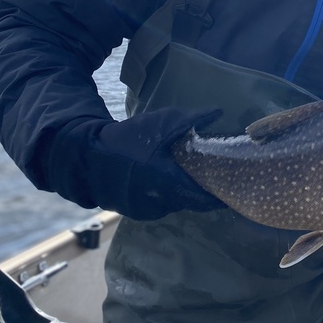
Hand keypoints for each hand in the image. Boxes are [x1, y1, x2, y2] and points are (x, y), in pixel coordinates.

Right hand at [47, 107, 224, 220]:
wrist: (87, 158)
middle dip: (204, 192)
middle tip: (217, 180)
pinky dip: (167, 194)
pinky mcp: (135, 210)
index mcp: (171, 183)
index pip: (206, 198)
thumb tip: (218, 112)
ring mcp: (147, 210)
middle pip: (192, 202)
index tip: (235, 191)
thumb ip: (192, 119)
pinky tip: (166, 179)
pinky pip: (159, 204)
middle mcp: (162, 202)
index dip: (221, 196)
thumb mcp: (162, 123)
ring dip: (183, 192)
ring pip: (175, 203)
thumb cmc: (128, 140)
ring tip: (192, 176)